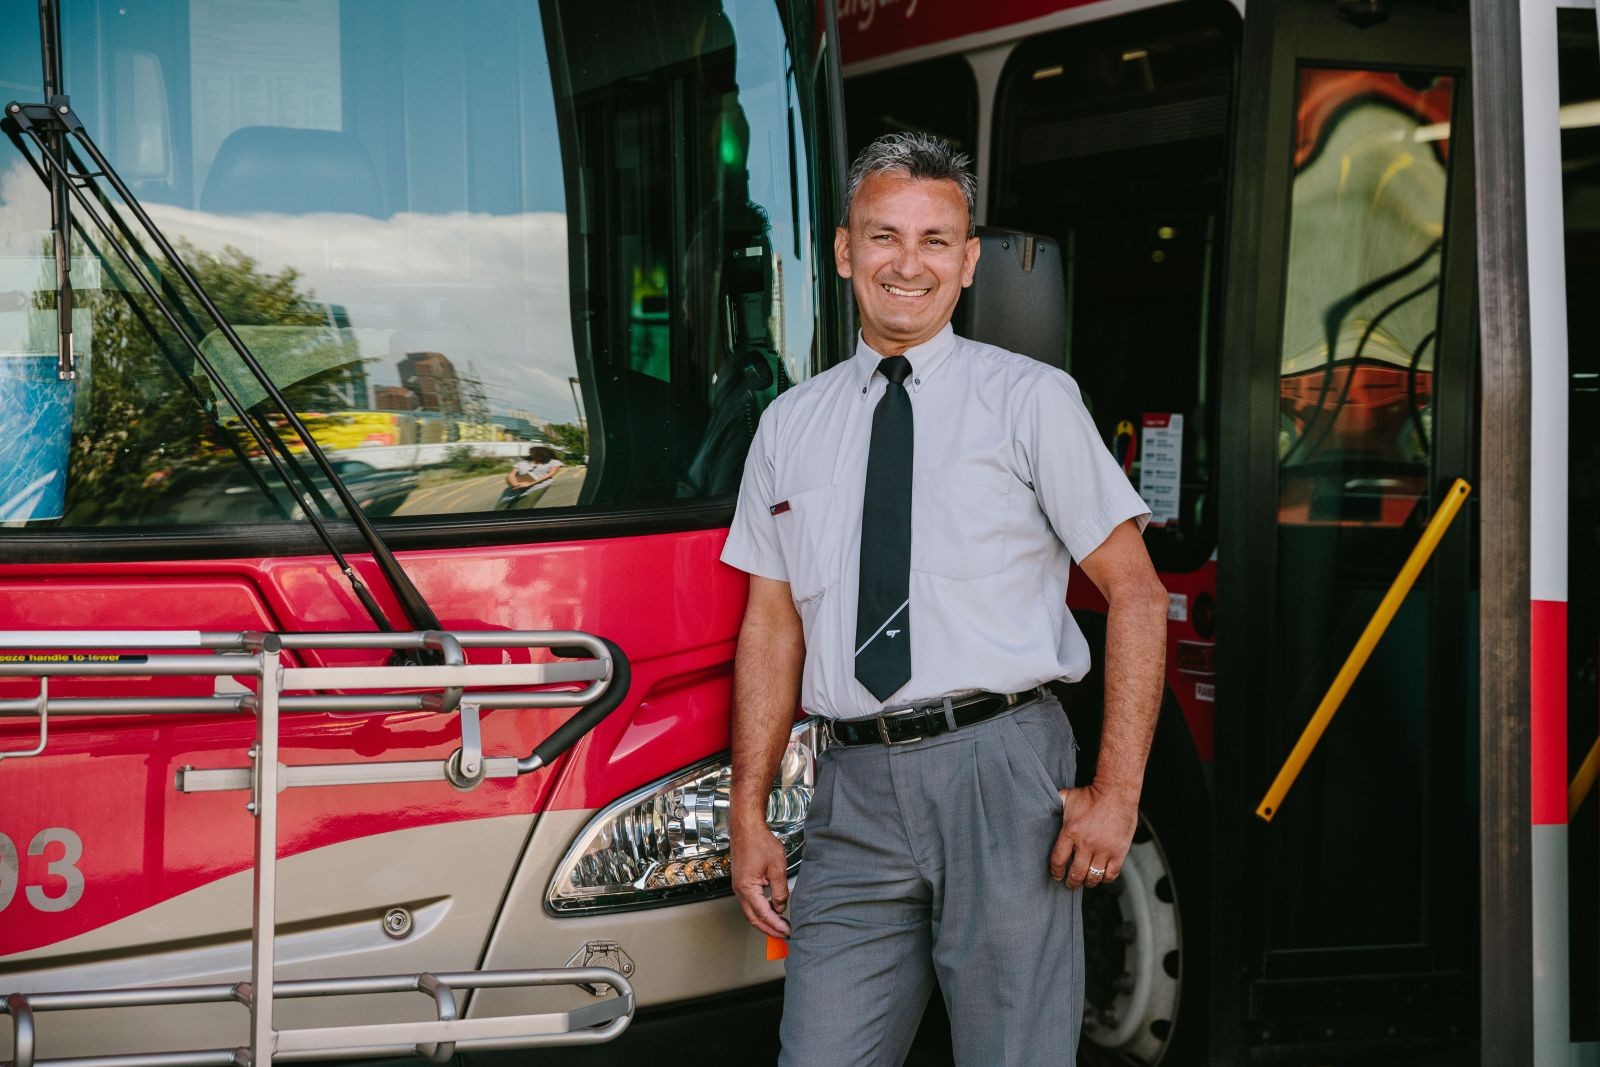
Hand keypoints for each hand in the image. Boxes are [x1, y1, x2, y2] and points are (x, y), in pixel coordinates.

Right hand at [731, 823, 791, 938]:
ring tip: (780, 925)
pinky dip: (761, 910)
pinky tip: (771, 910)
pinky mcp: (742, 881)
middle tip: (782, 935)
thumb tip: (780, 907)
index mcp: (747, 888)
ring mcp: (739, 886)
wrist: (747, 828)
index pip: (763, 914)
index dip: (776, 925)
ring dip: (764, 921)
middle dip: (768, 929)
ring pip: (750, 911)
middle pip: (753, 918)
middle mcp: (740, 890)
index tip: (787, 931)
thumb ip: (780, 890)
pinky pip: (750, 902)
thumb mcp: (777, 867)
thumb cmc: (759, 842)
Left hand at [1050, 781, 1140, 888]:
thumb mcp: (1067, 797)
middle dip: (1072, 882)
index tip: (1056, 875)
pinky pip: (1111, 873)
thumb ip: (1055, 805)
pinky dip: (1105, 879)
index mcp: (1070, 832)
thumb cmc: (1090, 794)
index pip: (1058, 860)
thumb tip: (1040, 803)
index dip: (1056, 871)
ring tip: (1085, 881)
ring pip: (1093, 876)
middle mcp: (1086, 843)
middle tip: (1070, 884)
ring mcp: (1104, 849)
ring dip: (1088, 882)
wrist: (1116, 792)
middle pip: (1076, 873)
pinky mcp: (1119, 851)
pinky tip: (1101, 877)